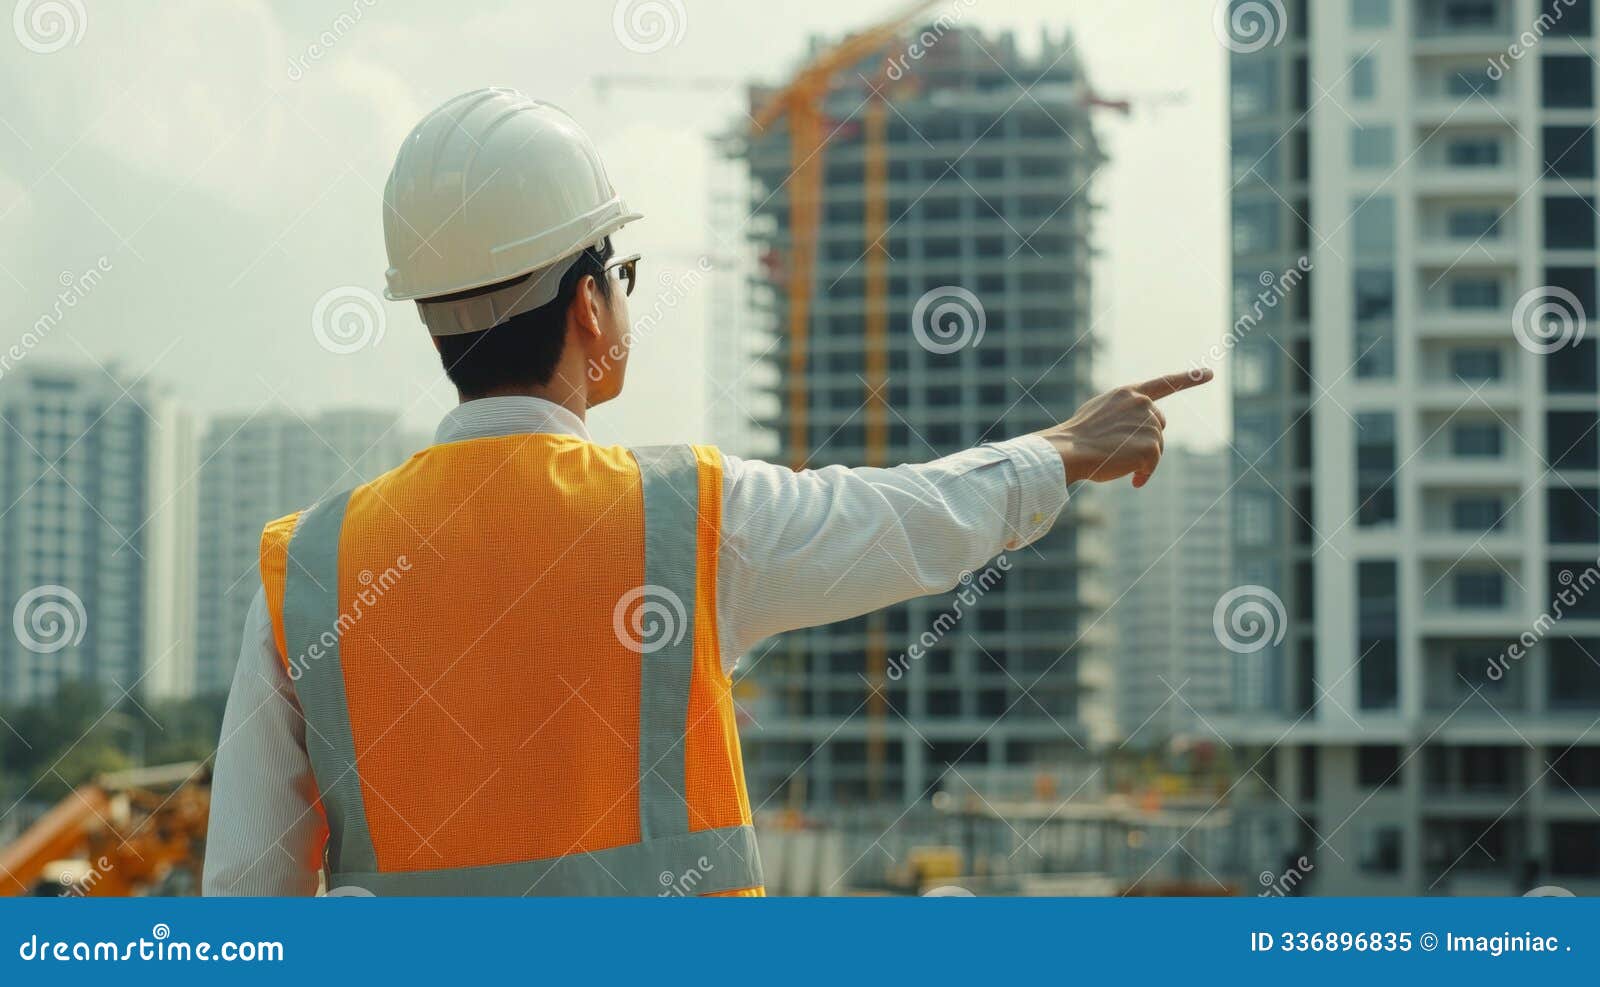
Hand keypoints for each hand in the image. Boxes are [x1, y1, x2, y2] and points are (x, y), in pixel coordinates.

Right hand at [1035, 369, 1213, 487]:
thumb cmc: (1077, 437)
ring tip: (1117, 463)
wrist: (1068, 451)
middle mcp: (1141, 403)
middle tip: (1122, 452)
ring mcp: (1148, 423)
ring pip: (1157, 446)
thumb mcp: (1098, 414)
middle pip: (1159, 425)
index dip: (1189, 379)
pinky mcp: (1151, 444)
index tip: (1209, 374)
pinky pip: (1153, 464)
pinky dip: (1144, 474)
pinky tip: (1132, 479)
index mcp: (1127, 393)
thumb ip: (1121, 413)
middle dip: (1147, 439)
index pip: (1164, 383)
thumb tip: (1136, 430)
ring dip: (1143, 459)